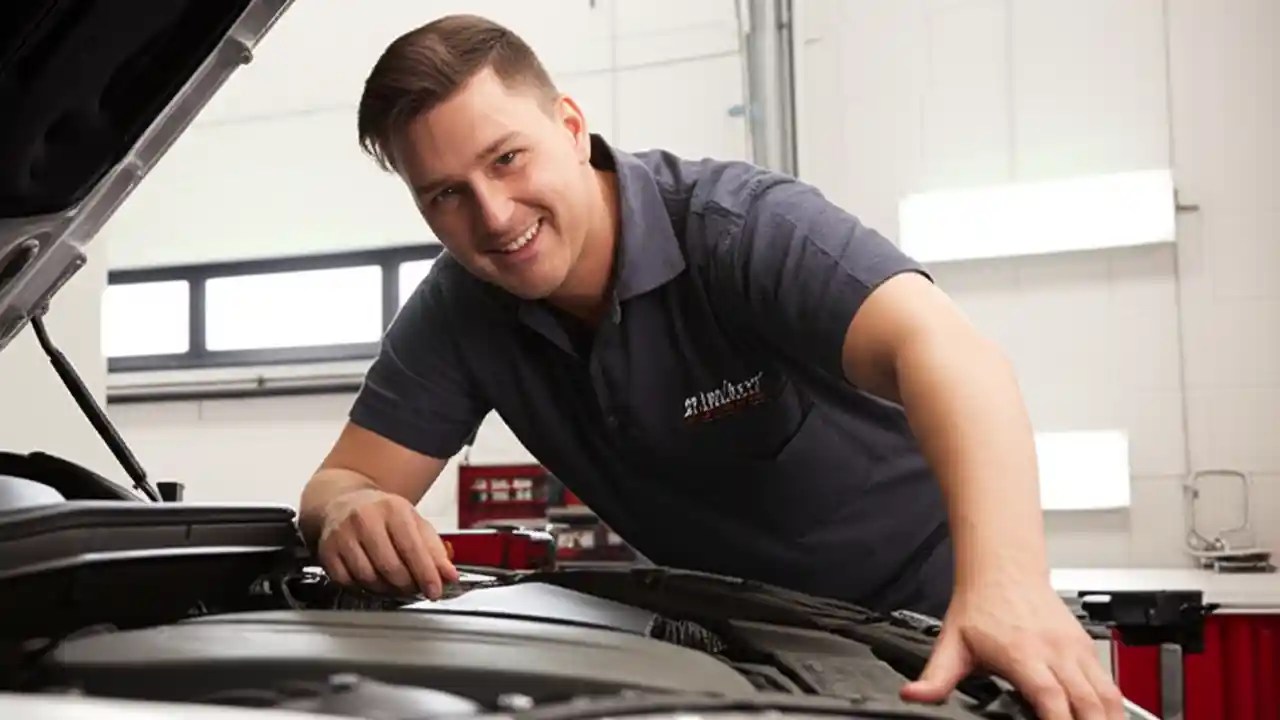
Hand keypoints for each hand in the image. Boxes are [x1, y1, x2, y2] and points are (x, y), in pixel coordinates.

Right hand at [315, 488, 458, 598]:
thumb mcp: (414, 522)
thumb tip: (450, 576)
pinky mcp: (327, 551)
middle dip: (408, 585)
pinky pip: (348, 582)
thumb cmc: (383, 515)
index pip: (412, 547)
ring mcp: (343, 535)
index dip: (426, 574)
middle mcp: (365, 519)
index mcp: (393, 509)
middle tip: (415, 589)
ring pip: (369, 578)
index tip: (435, 591)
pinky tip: (373, 583)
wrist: (342, 502)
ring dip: (387, 590)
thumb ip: (435, 550)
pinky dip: (364, 589)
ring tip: (396, 586)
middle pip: (390, 567)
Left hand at [900, 580, 1124, 718]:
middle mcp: (1055, 651)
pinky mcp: (1085, 646)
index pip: (1050, 698)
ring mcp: (1074, 648)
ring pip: (1107, 694)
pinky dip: (1112, 706)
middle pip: (1087, 702)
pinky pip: (1109, 683)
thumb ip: (936, 677)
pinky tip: (1105, 719)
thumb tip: (915, 695)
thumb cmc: (981, 604)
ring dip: (1108, 719)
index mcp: (1023, 654)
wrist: (1003, 568)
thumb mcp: (952, 643)